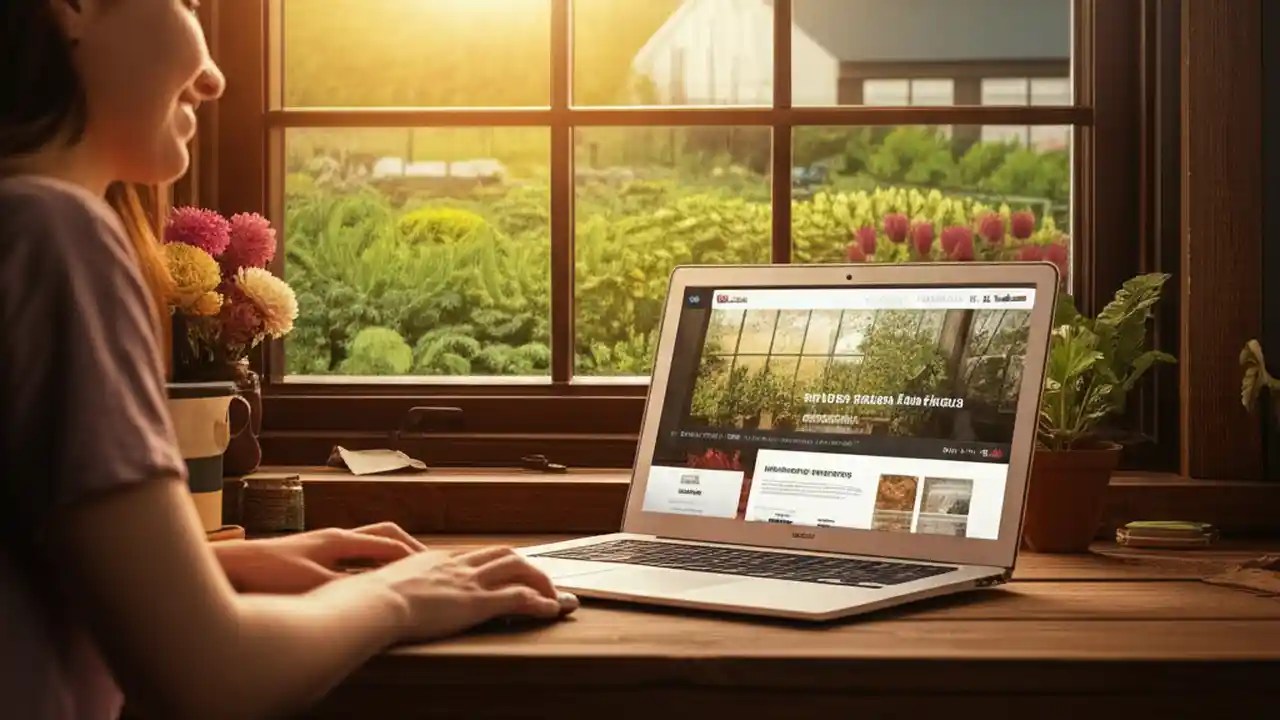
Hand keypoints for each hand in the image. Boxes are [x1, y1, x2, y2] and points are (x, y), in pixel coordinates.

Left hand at [216, 522, 428, 593]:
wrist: (232, 566)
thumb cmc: (270, 573)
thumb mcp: (315, 584)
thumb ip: (350, 586)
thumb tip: (383, 589)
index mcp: (341, 540)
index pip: (390, 544)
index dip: (414, 557)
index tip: (435, 568)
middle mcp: (335, 537)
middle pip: (383, 535)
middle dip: (408, 547)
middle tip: (427, 563)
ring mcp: (322, 544)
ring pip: (367, 543)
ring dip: (388, 554)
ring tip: (404, 571)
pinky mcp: (310, 554)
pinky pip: (352, 553)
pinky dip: (369, 563)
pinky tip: (366, 580)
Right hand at [354, 545, 578, 641]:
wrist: (371, 604)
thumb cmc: (365, 601)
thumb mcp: (377, 586)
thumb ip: (385, 587)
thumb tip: (372, 598)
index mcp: (432, 558)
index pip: (473, 555)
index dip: (493, 563)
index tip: (503, 571)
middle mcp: (455, 564)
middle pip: (502, 554)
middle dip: (525, 566)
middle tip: (539, 581)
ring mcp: (467, 581)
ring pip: (517, 568)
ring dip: (540, 581)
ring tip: (553, 596)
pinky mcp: (476, 602)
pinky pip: (518, 597)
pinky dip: (539, 602)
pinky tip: (551, 610)